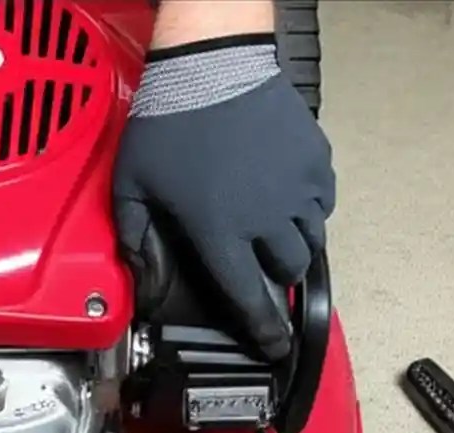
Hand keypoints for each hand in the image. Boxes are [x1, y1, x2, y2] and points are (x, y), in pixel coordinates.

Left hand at [113, 35, 334, 360]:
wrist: (210, 64)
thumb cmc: (168, 124)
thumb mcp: (132, 186)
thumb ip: (134, 236)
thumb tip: (140, 277)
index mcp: (219, 232)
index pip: (249, 298)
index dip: (263, 331)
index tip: (275, 348)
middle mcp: (266, 218)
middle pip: (286, 270)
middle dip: (273, 276)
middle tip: (257, 264)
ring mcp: (296, 188)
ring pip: (309, 239)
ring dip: (291, 244)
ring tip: (271, 232)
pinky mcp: (315, 160)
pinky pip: (321, 201)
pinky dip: (308, 208)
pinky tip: (285, 197)